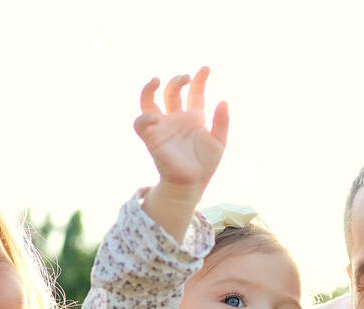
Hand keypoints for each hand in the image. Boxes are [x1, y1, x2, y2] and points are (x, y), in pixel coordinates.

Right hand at [134, 67, 228, 190]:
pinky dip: (144, 118)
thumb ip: (222, 122)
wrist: (192, 184)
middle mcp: (176, 118)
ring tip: (157, 80)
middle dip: (177, 81)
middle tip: (186, 78)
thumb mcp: (219, 142)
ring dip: (150, 89)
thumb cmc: (205, 165)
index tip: (206, 69)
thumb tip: (223, 100)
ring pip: (149, 101)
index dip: (200, 79)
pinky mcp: (151, 138)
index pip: (195, 91)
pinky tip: (154, 118)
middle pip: (171, 91)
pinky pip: (141, 124)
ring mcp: (163, 127)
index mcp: (193, 117)